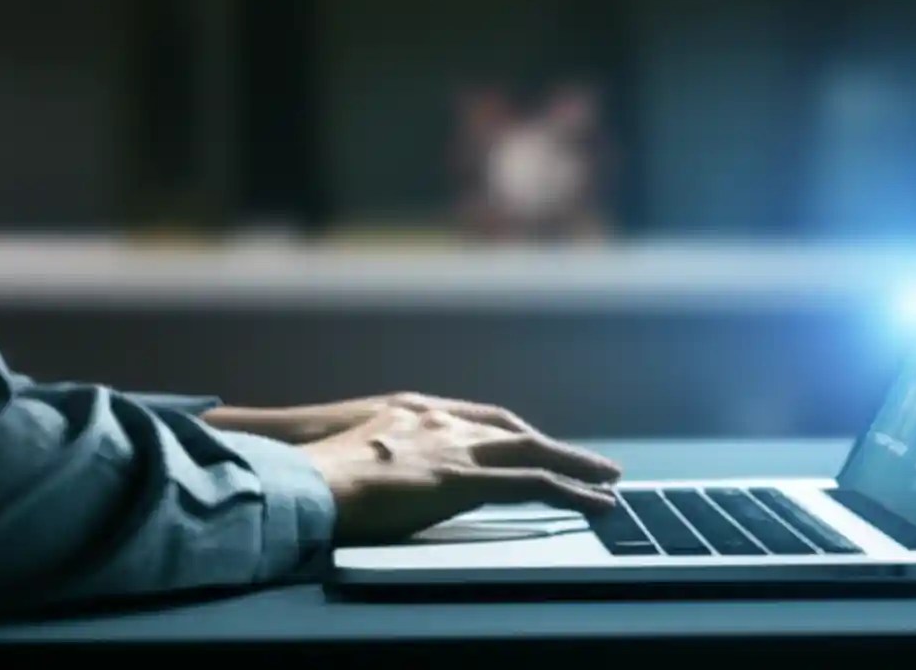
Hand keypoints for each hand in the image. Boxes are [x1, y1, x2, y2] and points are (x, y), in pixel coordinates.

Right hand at [299, 405, 621, 544]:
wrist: (305, 478)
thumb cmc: (313, 475)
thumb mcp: (350, 453)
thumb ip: (380, 458)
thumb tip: (384, 479)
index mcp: (412, 410)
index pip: (479, 418)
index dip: (513, 433)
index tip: (534, 444)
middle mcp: (440, 419)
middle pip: (513, 429)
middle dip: (555, 444)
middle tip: (591, 461)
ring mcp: (454, 446)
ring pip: (533, 452)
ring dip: (577, 466)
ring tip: (609, 481)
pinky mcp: (464, 479)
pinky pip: (532, 485)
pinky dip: (571, 493)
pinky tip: (596, 504)